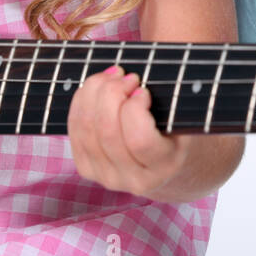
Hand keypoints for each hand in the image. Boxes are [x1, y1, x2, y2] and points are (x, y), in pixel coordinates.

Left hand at [67, 64, 189, 198]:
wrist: (163, 161)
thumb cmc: (174, 125)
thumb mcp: (181, 113)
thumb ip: (169, 98)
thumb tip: (135, 81)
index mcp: (164, 166)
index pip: (139, 140)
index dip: (135, 109)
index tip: (142, 91)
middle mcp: (133, 179)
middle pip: (108, 132)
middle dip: (112, 93)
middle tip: (128, 76)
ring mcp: (106, 176)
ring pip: (87, 129)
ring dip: (95, 92)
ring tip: (113, 77)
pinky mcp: (86, 168)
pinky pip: (74, 130)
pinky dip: (82, 101)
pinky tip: (97, 87)